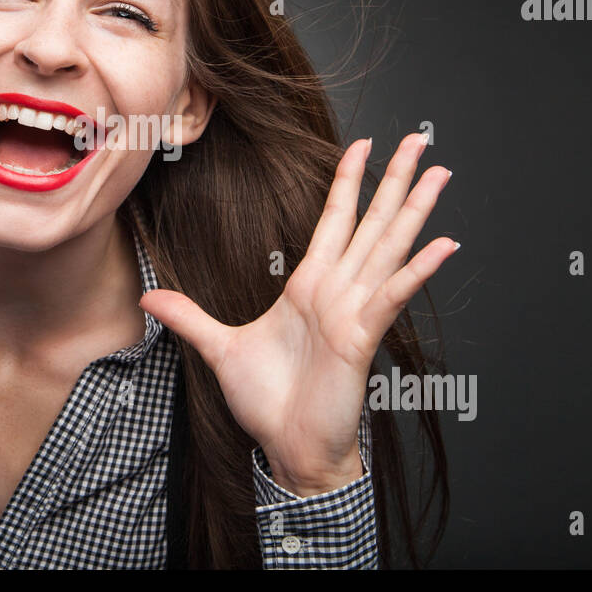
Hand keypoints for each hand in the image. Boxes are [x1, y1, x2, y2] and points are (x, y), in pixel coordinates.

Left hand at [139, 132, 456, 496]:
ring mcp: (355, 312)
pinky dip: (418, 271)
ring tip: (440, 175)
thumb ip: (188, 317)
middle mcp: (338, 292)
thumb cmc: (269, 404)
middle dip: (394, 180)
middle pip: (371, 222)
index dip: (349, 182)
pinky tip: (444, 245)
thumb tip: (147, 296)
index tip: (364, 146)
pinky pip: (393, 296)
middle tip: (418, 141)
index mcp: (309, 287)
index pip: (334, 220)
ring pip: (389, 248)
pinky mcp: (362, 338)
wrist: (290, 450)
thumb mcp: (219, 349)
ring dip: (415, 211)